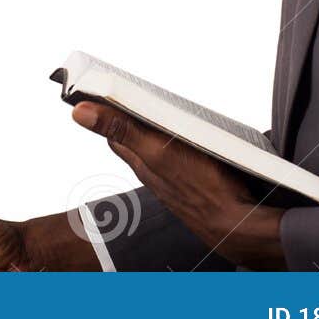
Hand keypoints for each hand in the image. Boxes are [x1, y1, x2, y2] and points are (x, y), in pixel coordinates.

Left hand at [71, 101, 285, 268]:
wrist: (238, 224)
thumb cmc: (202, 188)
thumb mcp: (157, 149)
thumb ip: (121, 129)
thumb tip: (80, 113)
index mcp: (141, 161)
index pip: (115, 133)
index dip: (107, 112)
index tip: (102, 94)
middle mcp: (154, 173)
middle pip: (134, 142)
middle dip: (130, 119)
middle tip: (129, 99)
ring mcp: (175, 181)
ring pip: (157, 152)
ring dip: (155, 134)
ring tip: (158, 116)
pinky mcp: (196, 185)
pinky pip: (179, 162)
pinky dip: (178, 147)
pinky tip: (189, 143)